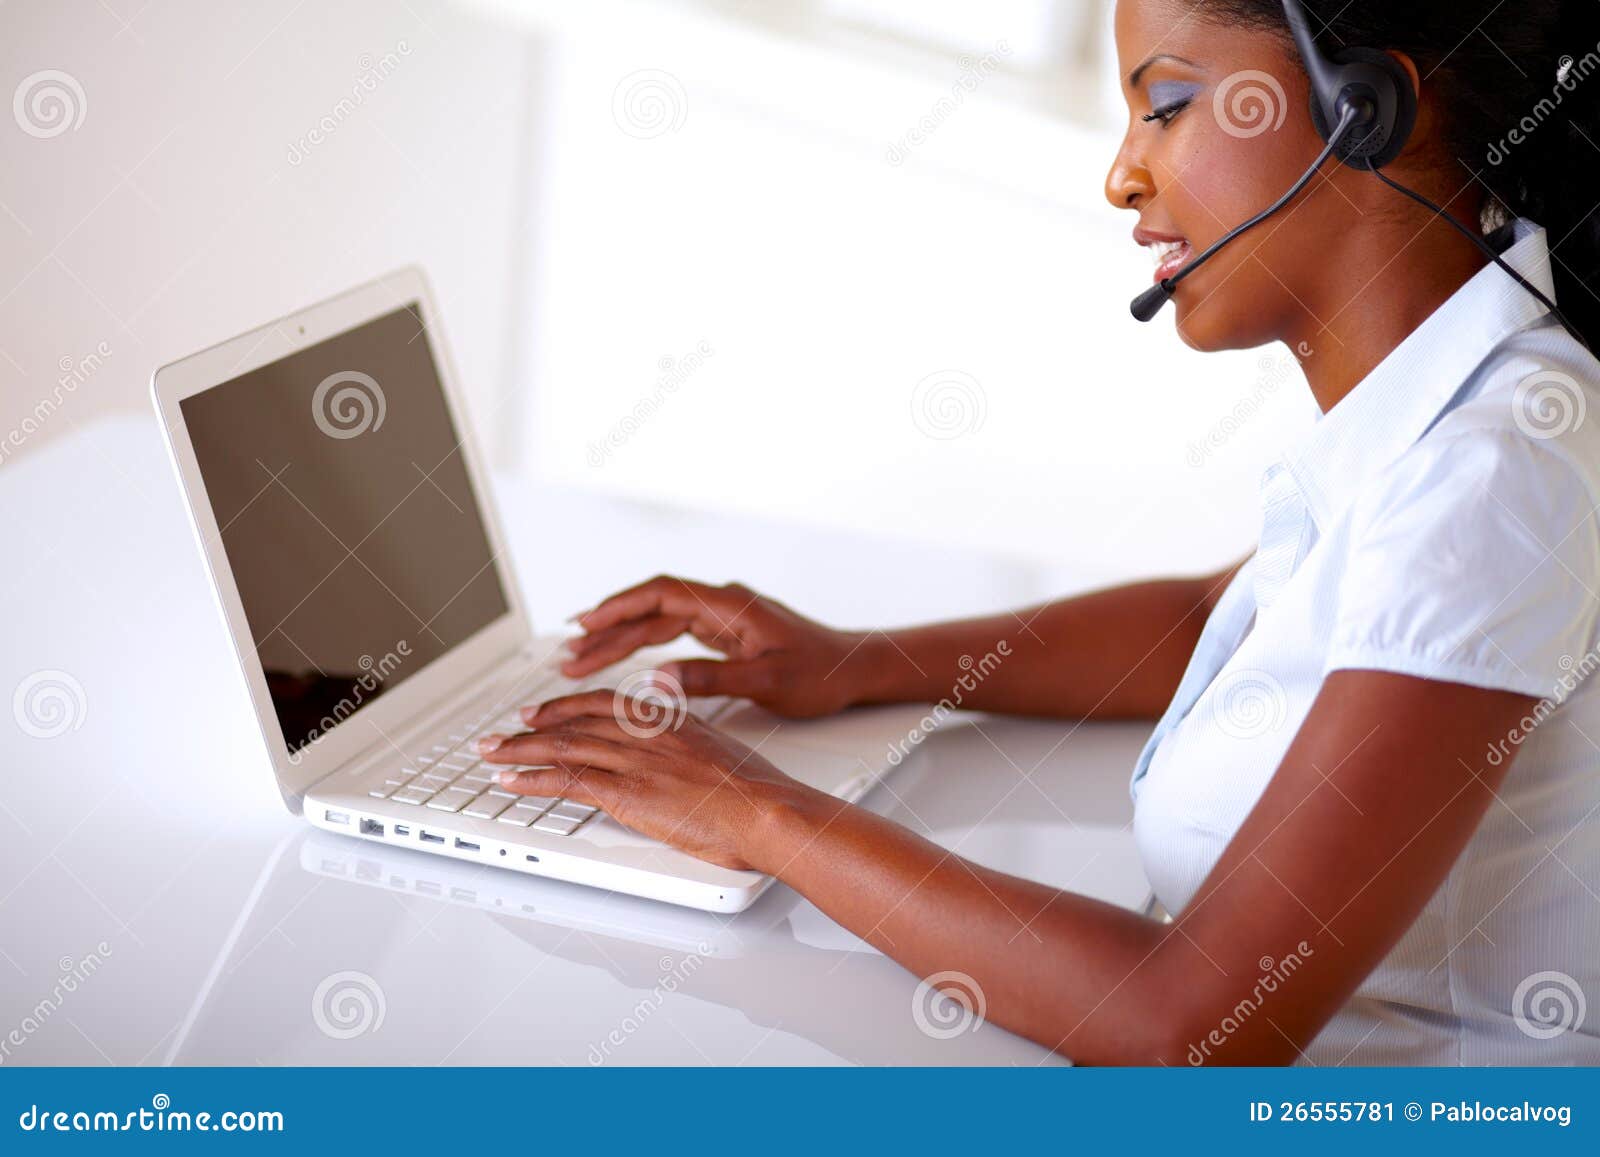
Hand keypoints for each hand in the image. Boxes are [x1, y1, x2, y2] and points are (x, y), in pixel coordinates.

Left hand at [477, 689, 830, 870]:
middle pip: (576, 722)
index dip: (569, 706)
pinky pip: (568, 780)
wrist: (768, 810)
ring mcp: (637, 761)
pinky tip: (511, 780)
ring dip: (520, 750)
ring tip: (492, 754)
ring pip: (564, 747)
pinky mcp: (628, 792)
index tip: (544, 711)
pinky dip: (533, 779)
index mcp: (671, 722)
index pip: (607, 705)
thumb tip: (684, 762)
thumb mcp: (724, 756)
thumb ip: (694, 751)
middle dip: (533, 726)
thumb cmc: (758, 794)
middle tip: (504, 732)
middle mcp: (648, 735)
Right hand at [561, 575, 869, 718]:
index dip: (619, 606)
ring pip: (656, 622)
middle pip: (650, 609)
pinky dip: (641, 646)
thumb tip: (659, 681)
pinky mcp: (722, 634)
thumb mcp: (767, 681)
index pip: (661, 593)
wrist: (853, 668)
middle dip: (607, 629)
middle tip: (568, 654)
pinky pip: (670, 633)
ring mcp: (720, 619)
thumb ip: (711, 679)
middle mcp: (721, 606)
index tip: (586, 623)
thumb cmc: (821, 672)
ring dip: (618, 639)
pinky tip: (618, 657)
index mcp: (729, 605)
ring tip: (578, 659)